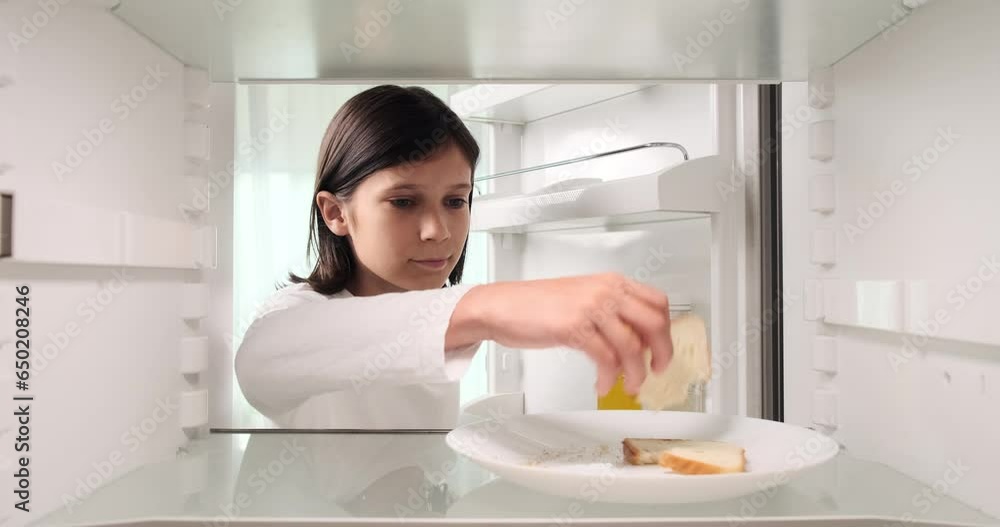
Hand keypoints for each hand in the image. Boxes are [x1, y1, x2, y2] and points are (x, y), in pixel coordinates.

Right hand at [455, 273, 673, 395]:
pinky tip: (604, 384)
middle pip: (653, 322)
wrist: (500, 306)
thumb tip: (636, 340)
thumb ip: (610, 312)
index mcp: (611, 282)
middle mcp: (605, 291)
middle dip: (661, 353)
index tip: (662, 350)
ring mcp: (590, 308)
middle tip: (656, 371)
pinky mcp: (574, 328)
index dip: (666, 331)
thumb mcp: (582, 299)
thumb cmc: (536, 305)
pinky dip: (609, 377)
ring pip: (632, 345)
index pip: (657, 302)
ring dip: (635, 372)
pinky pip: (605, 358)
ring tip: (629, 386)